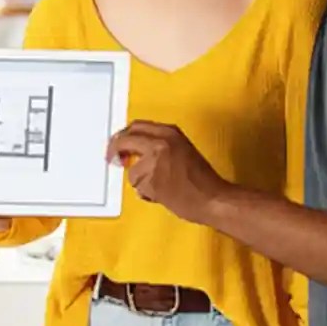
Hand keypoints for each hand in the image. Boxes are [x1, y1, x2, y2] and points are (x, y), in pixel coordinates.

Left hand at [105, 120, 228, 223]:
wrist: (213, 198)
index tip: (118, 143)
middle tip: (114, 159)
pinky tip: (163, 195)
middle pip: (125, 139)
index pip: (137, 126)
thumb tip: (136, 151)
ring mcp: (154, 159)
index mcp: (170, 132)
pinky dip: (147, 194)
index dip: (124, 136)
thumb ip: (160, 146)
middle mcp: (161, 141)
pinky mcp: (150, 179)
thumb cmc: (202, 180)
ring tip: (161, 188)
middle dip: (116, 150)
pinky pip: (138, 187)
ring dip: (141, 182)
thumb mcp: (183, 150)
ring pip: (132, 171)